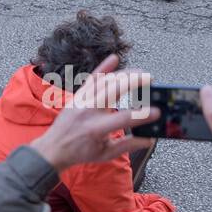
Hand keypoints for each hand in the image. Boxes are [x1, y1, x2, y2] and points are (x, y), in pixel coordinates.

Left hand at [30, 55, 155, 172]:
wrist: (54, 148)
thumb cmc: (81, 152)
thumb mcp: (106, 154)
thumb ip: (128, 145)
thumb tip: (149, 139)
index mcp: (96, 129)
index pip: (124, 119)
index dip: (142, 115)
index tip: (157, 112)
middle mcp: (89, 112)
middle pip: (114, 90)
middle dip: (134, 82)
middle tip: (151, 79)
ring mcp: (82, 101)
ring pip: (105, 81)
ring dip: (124, 74)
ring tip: (140, 73)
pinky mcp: (78, 96)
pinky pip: (91, 79)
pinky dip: (103, 67)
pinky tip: (114, 58)